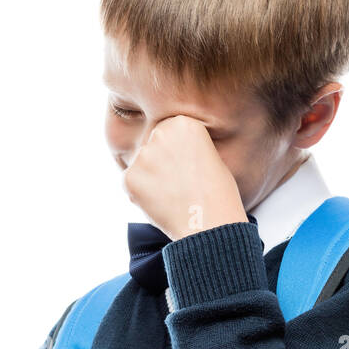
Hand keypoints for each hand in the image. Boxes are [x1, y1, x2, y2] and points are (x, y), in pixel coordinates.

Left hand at [123, 115, 247, 240]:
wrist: (211, 224)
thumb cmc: (219, 196)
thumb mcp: (211, 158)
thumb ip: (186, 149)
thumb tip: (169, 156)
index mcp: (184, 123)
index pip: (168, 134)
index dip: (176, 156)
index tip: (186, 172)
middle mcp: (160, 133)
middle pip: (152, 147)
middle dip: (159, 165)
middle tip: (178, 188)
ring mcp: (143, 156)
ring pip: (140, 167)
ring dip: (150, 181)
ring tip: (173, 199)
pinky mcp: (130, 177)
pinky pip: (130, 184)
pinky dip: (141, 196)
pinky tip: (162, 206)